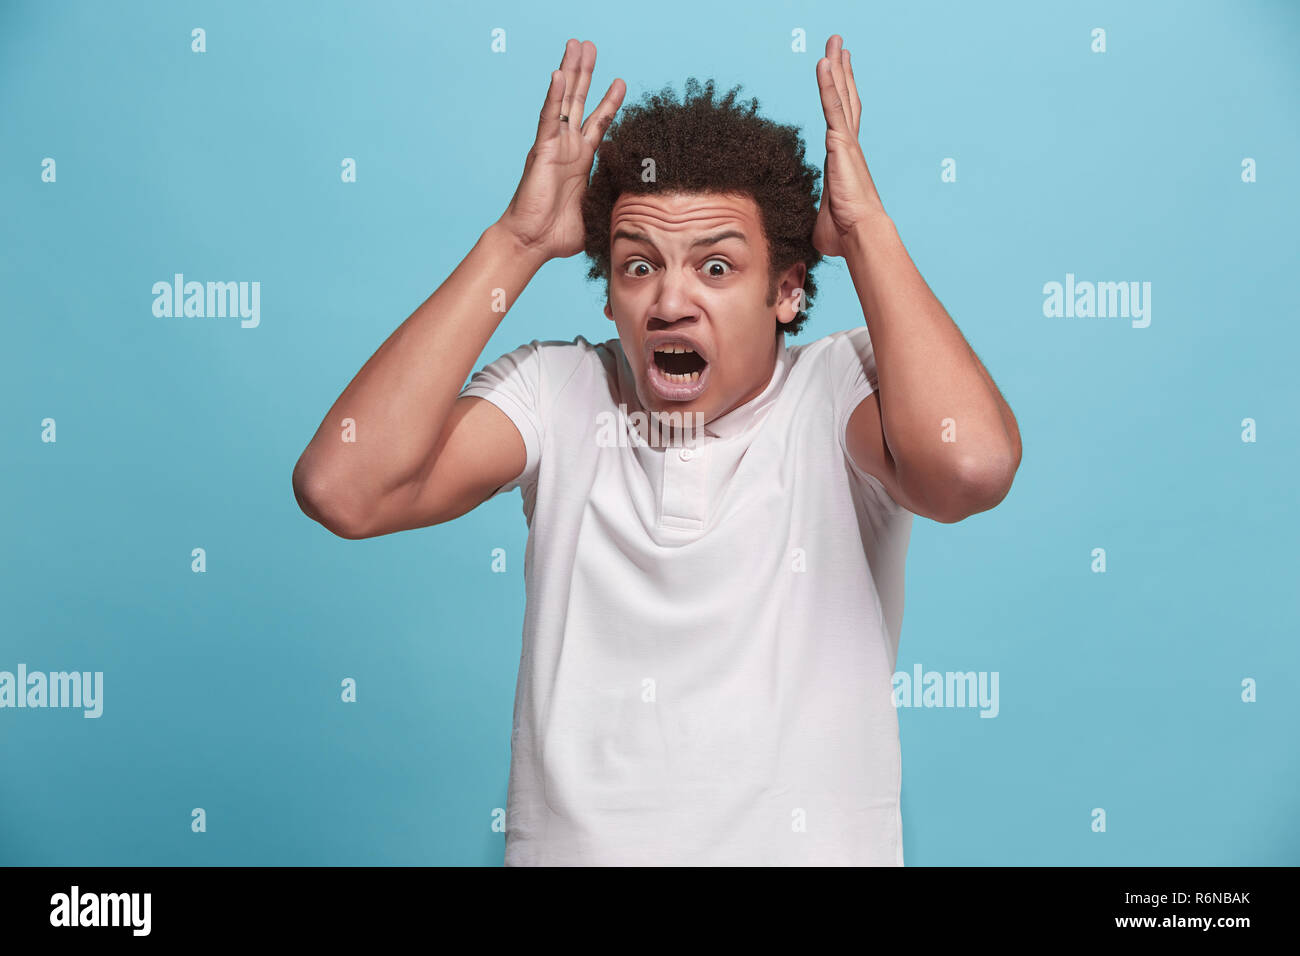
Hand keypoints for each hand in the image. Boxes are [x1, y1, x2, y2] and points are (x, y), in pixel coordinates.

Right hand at [498, 39, 625, 261]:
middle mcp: (567, 148)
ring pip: (564, 100)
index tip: (621, 82)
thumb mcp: (598, 214)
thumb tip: (640, 205)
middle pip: (578, 101)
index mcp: (581, 161)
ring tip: (577, 45)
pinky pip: (549, 119)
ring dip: (570, 72)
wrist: (533, 243)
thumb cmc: (559, 235)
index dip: (609, 103)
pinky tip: (558, 74)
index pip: (598, 123)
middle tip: (590, 46)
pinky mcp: (542, 151)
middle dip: (585, 74)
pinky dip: (554, 96)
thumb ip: (615, 202)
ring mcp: (554, 146)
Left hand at [812, 35, 886, 257]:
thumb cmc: (844, 235)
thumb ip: (815, 218)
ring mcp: (846, 142)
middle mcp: (848, 146)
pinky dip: (827, 83)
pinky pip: (831, 106)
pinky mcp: (841, 142)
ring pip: (840, 96)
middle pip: (845, 99)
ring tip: (834, 41)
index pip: (843, 121)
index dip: (843, 96)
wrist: (858, 235)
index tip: (841, 75)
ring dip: (836, 66)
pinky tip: (823, 62)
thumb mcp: (821, 223)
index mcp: (844, 161)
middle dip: (842, 71)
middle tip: (840, 46)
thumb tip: (811, 235)